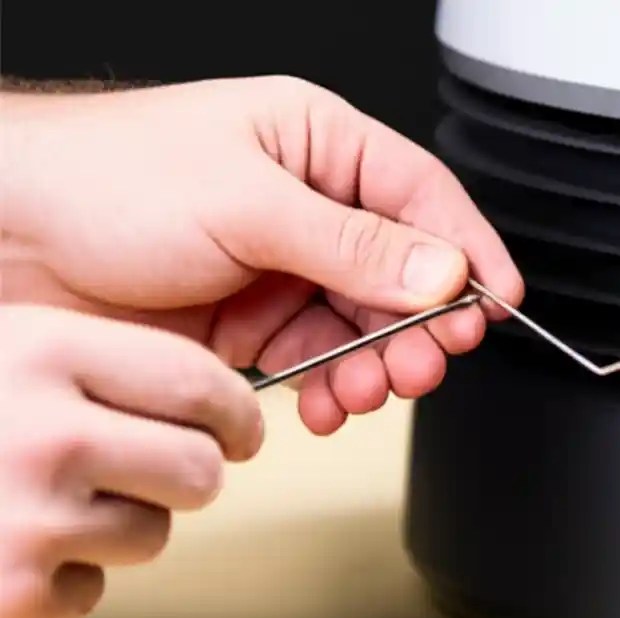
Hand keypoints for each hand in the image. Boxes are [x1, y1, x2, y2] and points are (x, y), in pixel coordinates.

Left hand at [0, 75, 522, 433]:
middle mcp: (306, 205)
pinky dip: (331, 386)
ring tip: (370, 388)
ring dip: (375, 363)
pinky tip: (328, 400)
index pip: (421, 197)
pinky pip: (318, 359)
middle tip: (425, 361)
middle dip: (420, 322)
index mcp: (316, 144)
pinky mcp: (250, 323)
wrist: (6, 238)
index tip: (498, 302)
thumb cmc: (102, 179)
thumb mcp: (246, 203)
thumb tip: (440, 270)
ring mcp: (279, 267)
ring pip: (363, 323)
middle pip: (402, 271)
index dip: (467, 251)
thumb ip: (353, 244)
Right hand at [0, 304, 261, 617]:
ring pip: (153, 534)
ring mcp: (26, 521)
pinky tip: (5, 545)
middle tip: (147, 471)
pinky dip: (63, 579)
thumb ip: (88, 362)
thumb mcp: (3, 346)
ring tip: (42, 501)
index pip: (198, 384)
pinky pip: (93, 590)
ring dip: (118, 526)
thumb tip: (213, 395)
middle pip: (199, 471)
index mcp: (44, 352)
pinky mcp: (6, 595)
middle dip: (185, 475)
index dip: (238, 414)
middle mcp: (46, 434)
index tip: (242, 431)